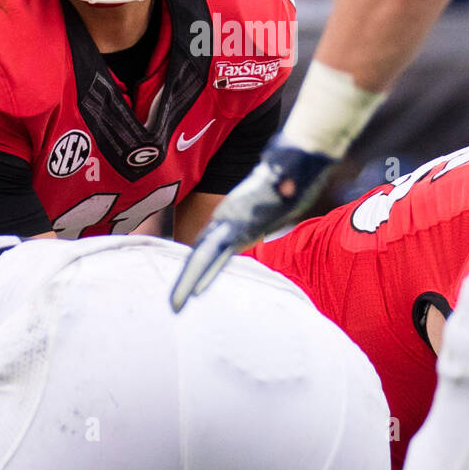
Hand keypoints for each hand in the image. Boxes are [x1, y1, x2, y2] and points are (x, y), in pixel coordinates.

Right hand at [170, 137, 335, 311]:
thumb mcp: (291, 179)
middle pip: (200, 254)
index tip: (186, 298)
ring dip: (193, 274)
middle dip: (186, 280)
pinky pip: (219, 250)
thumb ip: (285, 183)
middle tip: (174, 307)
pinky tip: (203, 281)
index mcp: (237, 215)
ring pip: (205, 251)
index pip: (209, 250)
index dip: (196, 275)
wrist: (292, 161)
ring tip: (180, 300)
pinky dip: (209, 267)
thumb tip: (288, 185)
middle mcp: (228, 219)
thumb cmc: (294, 171)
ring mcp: (232, 221)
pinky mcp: (241, 225)